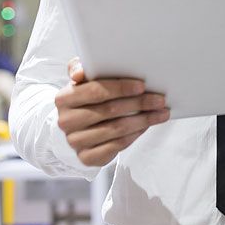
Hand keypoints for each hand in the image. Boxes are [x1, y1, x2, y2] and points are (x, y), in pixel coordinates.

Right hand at [54, 57, 169, 166]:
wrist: (77, 126)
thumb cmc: (87, 98)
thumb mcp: (84, 80)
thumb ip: (83, 68)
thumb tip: (78, 73)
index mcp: (64, 98)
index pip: (96, 91)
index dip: (121, 88)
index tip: (142, 86)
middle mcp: (66, 121)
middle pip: (109, 110)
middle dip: (139, 104)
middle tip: (159, 100)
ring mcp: (75, 141)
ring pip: (116, 129)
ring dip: (143, 120)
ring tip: (160, 113)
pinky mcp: (86, 157)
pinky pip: (116, 146)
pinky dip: (135, 135)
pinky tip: (146, 126)